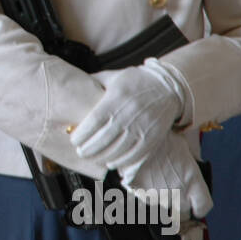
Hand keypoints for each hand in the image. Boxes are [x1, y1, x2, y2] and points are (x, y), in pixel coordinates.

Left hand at [69, 59, 187, 175]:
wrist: (168, 87)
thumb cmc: (136, 81)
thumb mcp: (113, 76)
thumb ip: (94, 82)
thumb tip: (72, 84)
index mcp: (116, 99)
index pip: (94, 121)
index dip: (82, 133)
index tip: (73, 139)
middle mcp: (129, 114)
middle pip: (103, 138)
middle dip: (88, 149)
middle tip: (80, 152)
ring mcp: (142, 127)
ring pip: (118, 149)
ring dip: (102, 157)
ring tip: (92, 158)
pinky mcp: (152, 137)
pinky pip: (134, 155)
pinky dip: (121, 162)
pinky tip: (111, 162)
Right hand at [120, 139, 211, 219]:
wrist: (139, 137)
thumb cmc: (163, 139)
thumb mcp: (184, 149)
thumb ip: (189, 167)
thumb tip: (188, 174)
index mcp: (193, 181)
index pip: (203, 207)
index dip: (199, 206)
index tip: (196, 204)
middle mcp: (178, 193)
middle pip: (184, 212)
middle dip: (181, 205)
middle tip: (175, 192)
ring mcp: (159, 197)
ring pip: (164, 207)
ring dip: (163, 198)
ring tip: (157, 180)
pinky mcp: (141, 196)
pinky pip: (147, 200)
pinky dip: (146, 193)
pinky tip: (144, 179)